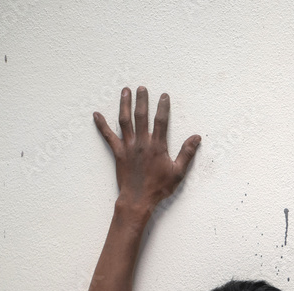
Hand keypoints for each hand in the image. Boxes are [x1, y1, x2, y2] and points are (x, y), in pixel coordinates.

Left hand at [93, 87, 200, 209]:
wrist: (138, 199)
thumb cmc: (160, 187)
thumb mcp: (179, 172)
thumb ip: (187, 153)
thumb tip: (196, 137)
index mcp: (158, 146)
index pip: (161, 121)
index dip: (163, 107)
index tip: (163, 95)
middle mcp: (142, 143)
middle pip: (141, 116)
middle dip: (142, 100)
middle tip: (142, 87)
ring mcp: (128, 147)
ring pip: (125, 121)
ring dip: (124, 105)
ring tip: (125, 91)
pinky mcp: (118, 153)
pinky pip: (108, 136)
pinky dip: (102, 125)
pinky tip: (96, 114)